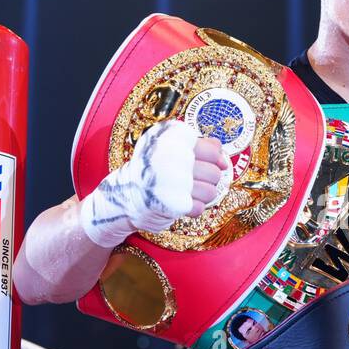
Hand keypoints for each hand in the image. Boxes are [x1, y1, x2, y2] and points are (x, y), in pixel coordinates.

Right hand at [79, 119, 229, 247]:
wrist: (124, 193)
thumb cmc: (153, 168)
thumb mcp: (169, 146)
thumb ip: (197, 145)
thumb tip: (223, 157)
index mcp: (172, 140)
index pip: (212, 149)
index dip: (217, 159)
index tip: (214, 164)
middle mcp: (173, 158)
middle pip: (214, 173)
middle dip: (208, 179)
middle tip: (193, 180)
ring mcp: (174, 181)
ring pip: (211, 191)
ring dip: (202, 195)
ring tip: (187, 191)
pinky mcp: (174, 203)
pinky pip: (199, 207)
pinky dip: (193, 207)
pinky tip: (181, 202)